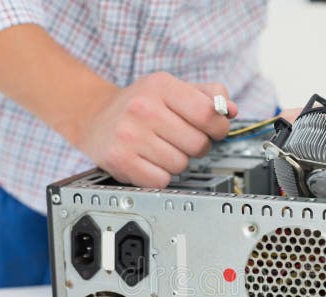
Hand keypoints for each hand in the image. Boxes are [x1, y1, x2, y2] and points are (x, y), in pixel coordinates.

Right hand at [76, 72, 237, 187]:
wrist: (95, 117)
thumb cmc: (140, 105)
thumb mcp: (172, 89)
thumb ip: (208, 95)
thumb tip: (230, 110)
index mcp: (160, 86)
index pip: (208, 114)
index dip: (219, 128)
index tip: (215, 130)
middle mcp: (143, 108)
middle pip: (198, 144)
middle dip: (198, 147)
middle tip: (183, 141)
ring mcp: (129, 135)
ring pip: (181, 165)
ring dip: (178, 162)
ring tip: (163, 149)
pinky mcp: (120, 160)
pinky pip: (161, 180)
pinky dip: (161, 176)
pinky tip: (151, 162)